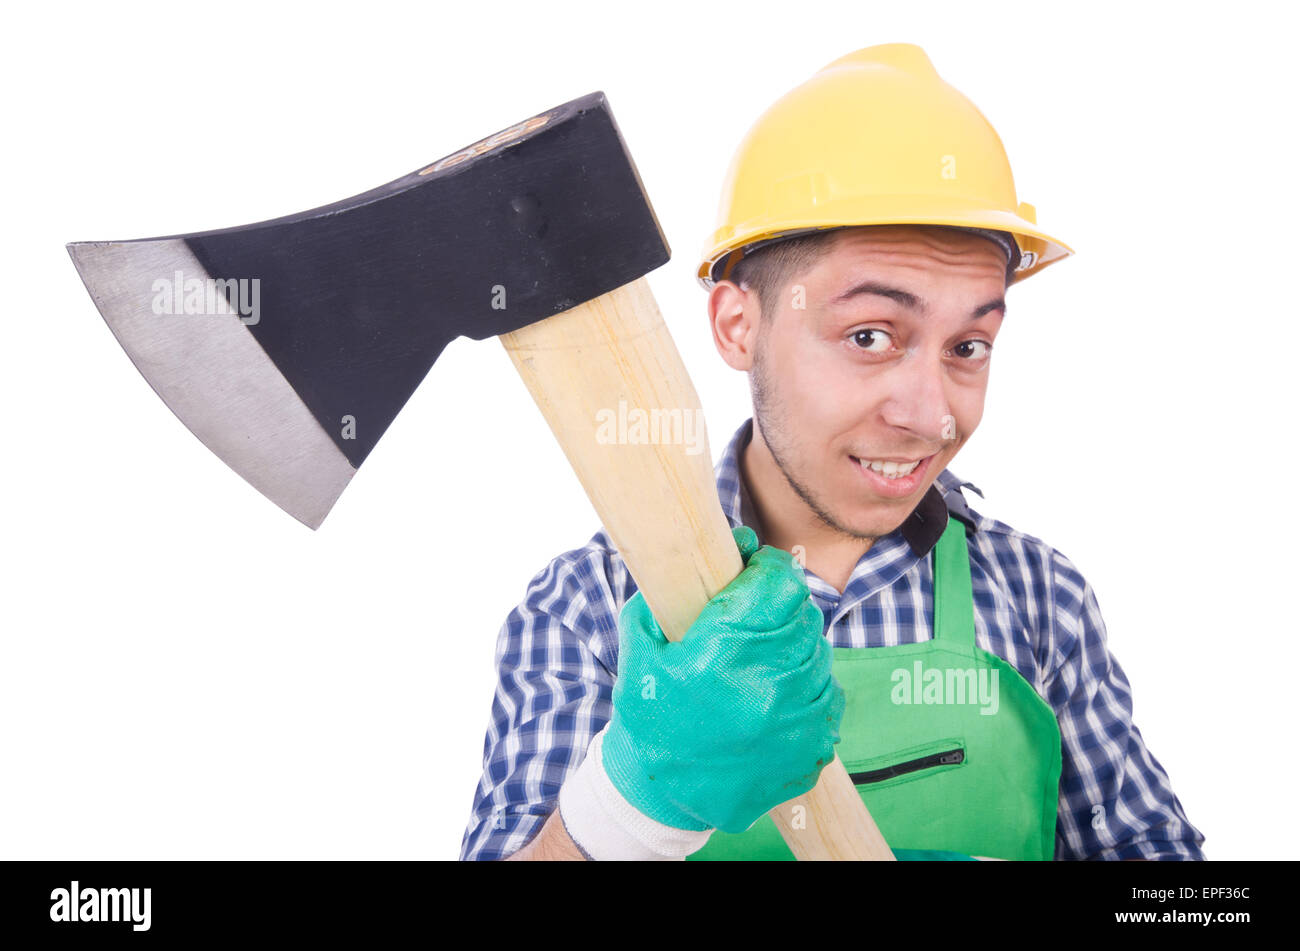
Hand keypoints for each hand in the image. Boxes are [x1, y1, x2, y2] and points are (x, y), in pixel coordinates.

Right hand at [601, 526, 844, 833]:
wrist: (659, 799)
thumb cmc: (648, 717)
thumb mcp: (640, 648)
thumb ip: (665, 594)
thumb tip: (710, 550)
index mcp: (722, 654)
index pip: (780, 584)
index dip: (770, 569)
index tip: (758, 570)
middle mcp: (767, 686)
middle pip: (802, 615)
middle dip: (780, 607)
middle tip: (756, 618)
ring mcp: (795, 722)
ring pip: (819, 654)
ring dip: (796, 648)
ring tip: (762, 661)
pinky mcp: (812, 751)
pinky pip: (830, 698)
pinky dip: (809, 690)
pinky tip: (777, 695)